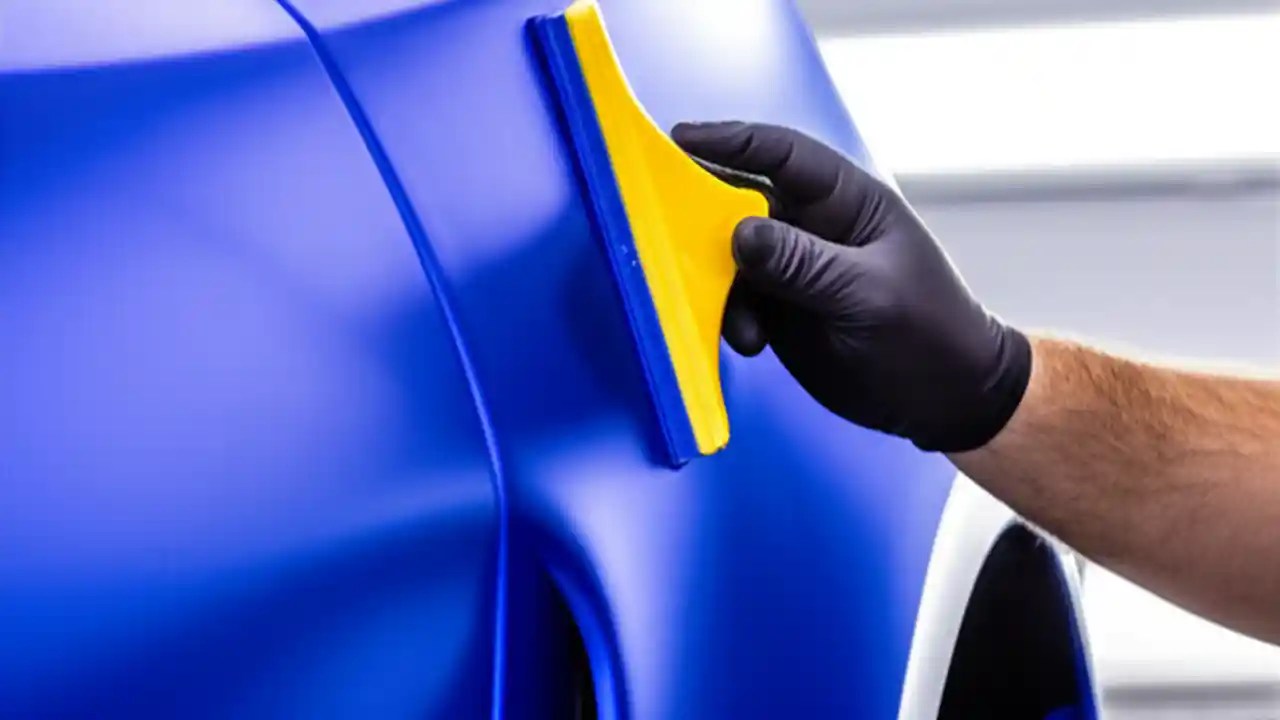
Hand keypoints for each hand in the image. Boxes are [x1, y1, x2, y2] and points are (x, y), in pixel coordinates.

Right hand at [672, 121, 1030, 451]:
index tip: (680, 140)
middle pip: (742, 200)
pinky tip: (746, 342)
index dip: (731, 142)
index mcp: (847, 202)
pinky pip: (734, 299)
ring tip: (738, 323)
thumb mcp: (867, 295)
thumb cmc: (928, 334)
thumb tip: (738, 232)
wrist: (943, 401)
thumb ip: (802, 263)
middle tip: (662, 226)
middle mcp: (813, 227)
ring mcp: (793, 269)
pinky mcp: (780, 309)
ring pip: (730, 256)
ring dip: (717, 284)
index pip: (782, 155)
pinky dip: (727, 317)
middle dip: (702, 212)